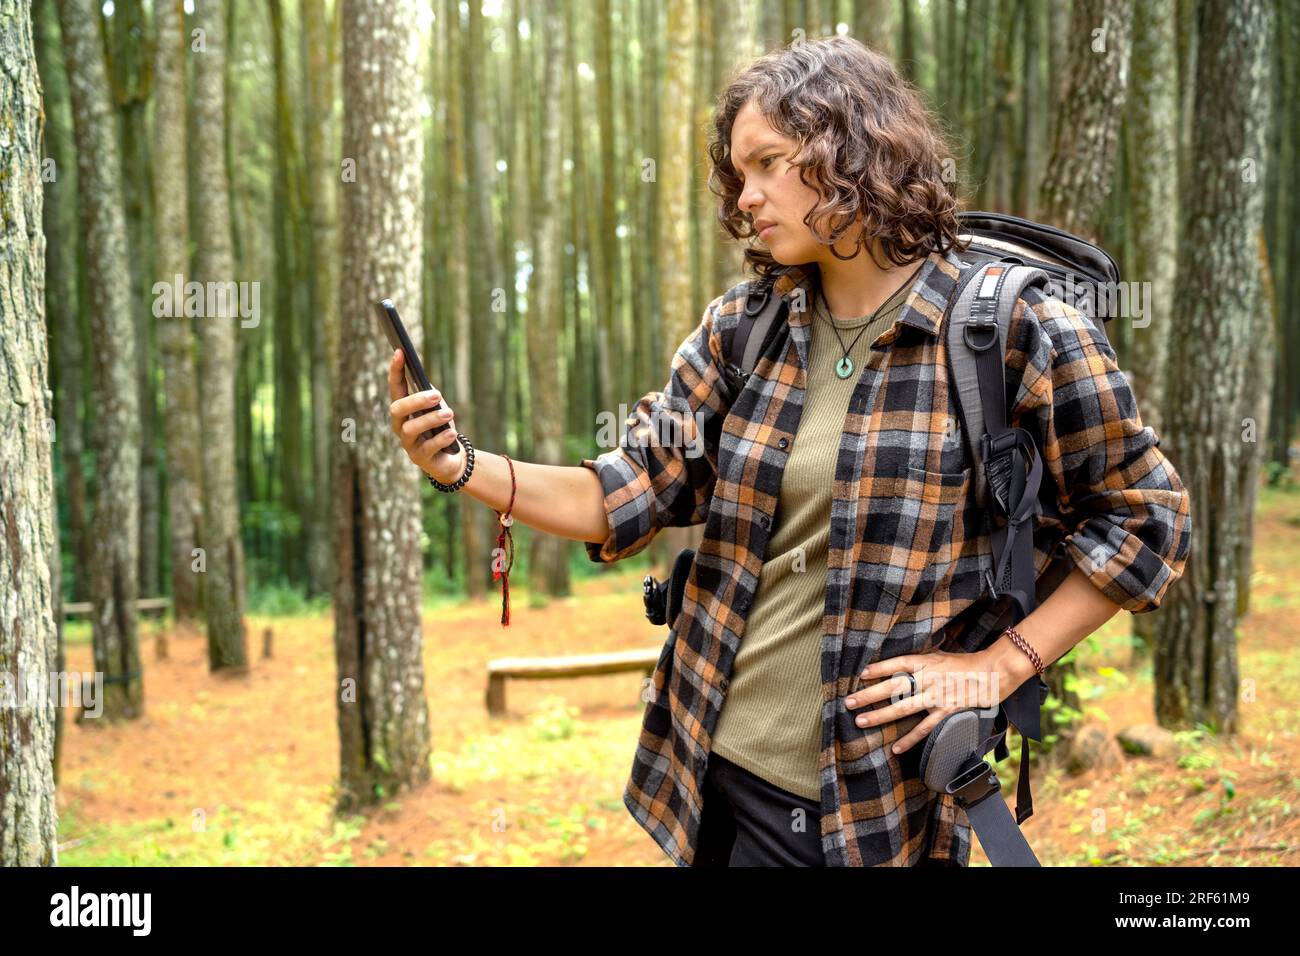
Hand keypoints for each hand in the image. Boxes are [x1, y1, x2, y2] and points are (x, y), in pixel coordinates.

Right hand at [387, 348, 464, 483]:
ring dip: (431, 419)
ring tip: (449, 414)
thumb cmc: (441, 429)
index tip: (400, 352)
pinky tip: (452, 433)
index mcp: (403, 410)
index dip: (395, 370)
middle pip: (397, 409)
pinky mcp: (420, 459)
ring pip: (411, 428)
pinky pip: (428, 447)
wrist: (450, 458)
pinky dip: (441, 438)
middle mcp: (400, 426)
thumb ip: (431, 398)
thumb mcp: (437, 409)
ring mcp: (408, 443)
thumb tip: (430, 390)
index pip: (396, 387)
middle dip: (416, 400)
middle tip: (437, 395)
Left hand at [843, 649, 1010, 756]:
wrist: (994, 673)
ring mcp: (937, 696)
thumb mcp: (940, 655)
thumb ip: (919, 661)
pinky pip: (924, 728)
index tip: (861, 674)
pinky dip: (909, 739)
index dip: (879, 668)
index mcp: (926, 661)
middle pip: (893, 686)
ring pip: (903, 707)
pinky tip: (895, 748)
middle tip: (848, 702)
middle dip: (869, 694)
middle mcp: (929, 678)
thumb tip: (898, 665)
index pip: (897, 663)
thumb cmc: (965, 664)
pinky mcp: (947, 712)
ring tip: (860, 722)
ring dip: (880, 716)